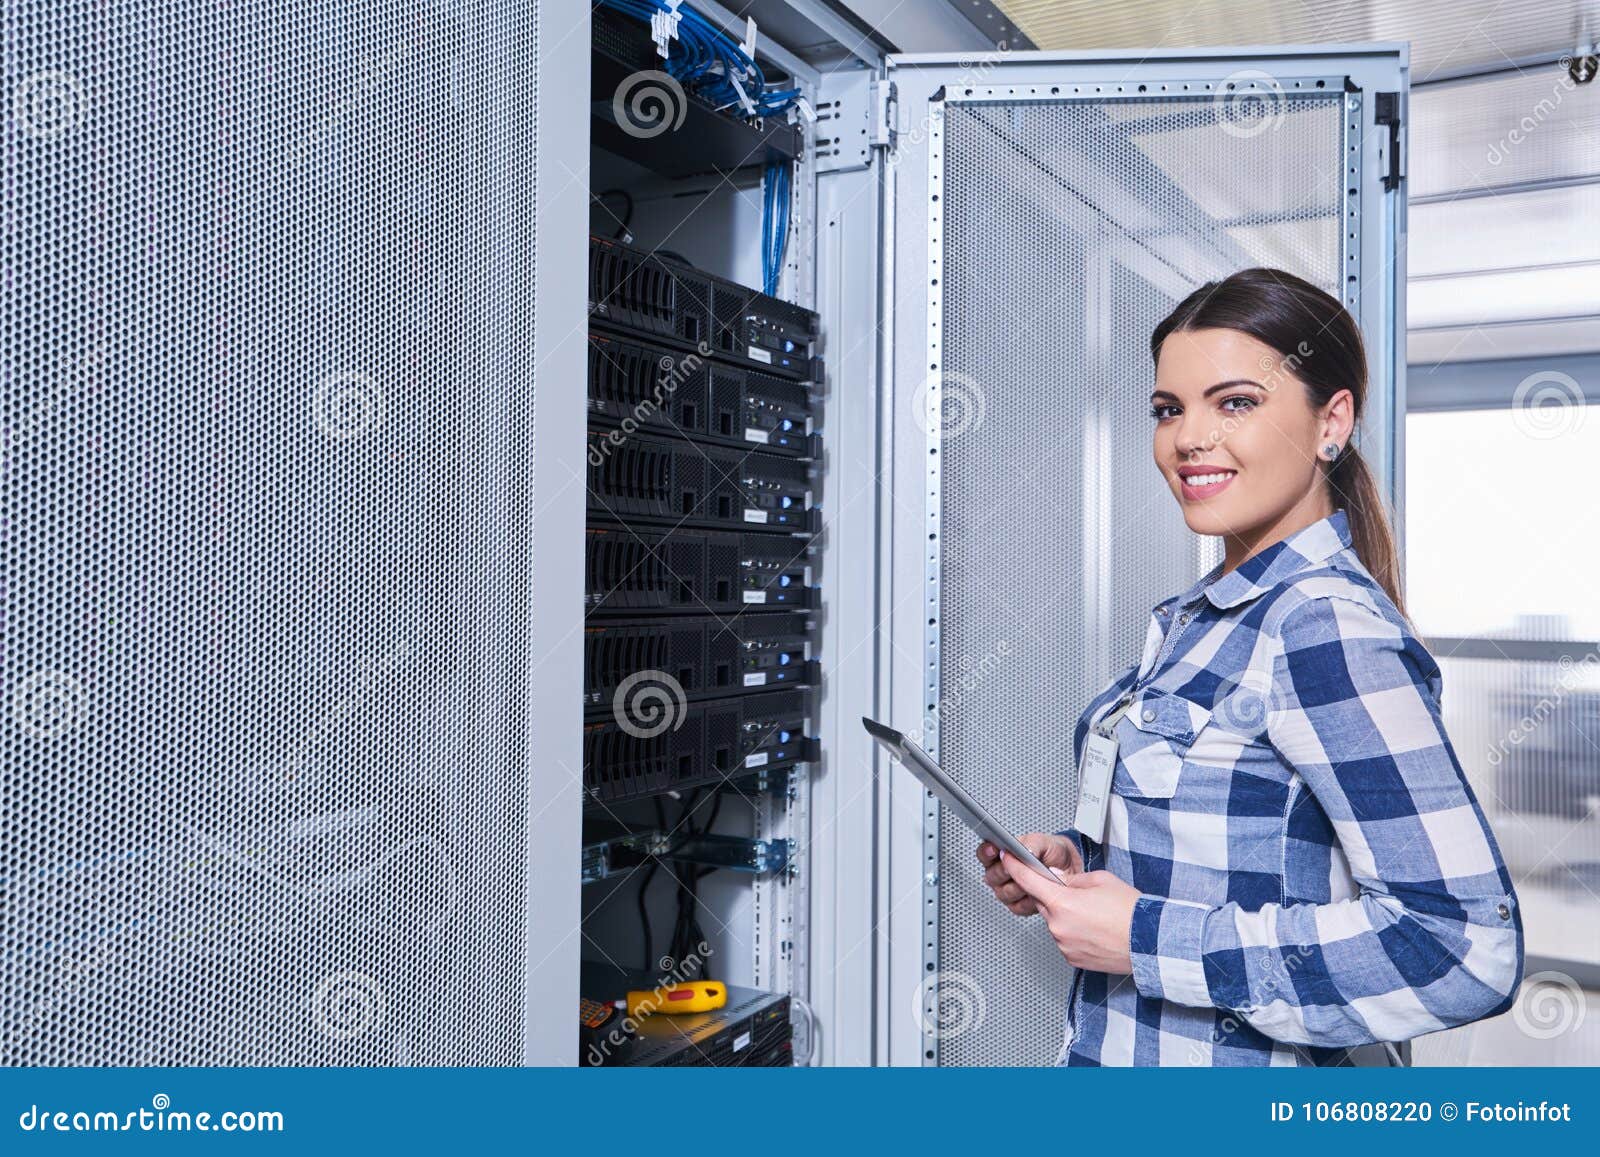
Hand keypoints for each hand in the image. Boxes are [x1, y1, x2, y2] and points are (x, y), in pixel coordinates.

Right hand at [976, 833, 1081, 915]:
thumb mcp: (1044, 842)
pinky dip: (1029, 900)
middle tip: (1016, 866)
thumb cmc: (1052, 853)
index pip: (984, 854)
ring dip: (1019, 887)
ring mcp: (1008, 890)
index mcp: (1001, 854)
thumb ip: (1032, 843)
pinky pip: (1018, 906)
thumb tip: (1026, 850)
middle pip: (992, 876)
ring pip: (1004, 893)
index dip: (987, 852)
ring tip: (1033, 880)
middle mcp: (1001, 873)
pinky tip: (1037, 893)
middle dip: (1005, 871)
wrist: (1068, 870)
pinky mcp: (1019, 905)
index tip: (994, 849)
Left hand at [1001, 858, 1139, 974]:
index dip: (1016, 867)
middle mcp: (1058, 926)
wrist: (1149, 942)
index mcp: (1063, 903)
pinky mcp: (1071, 958)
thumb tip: (1058, 880)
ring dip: (1065, 915)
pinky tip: (1093, 929)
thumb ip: (1073, 879)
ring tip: (1093, 916)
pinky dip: (1072, 932)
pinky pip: (1064, 939)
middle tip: (1077, 894)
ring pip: (1054, 922)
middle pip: (1042, 902)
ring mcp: (1064, 945)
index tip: (1008, 859)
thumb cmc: (1131, 912)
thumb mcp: (1101, 880)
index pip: (1028, 881)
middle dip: (1053, 895)